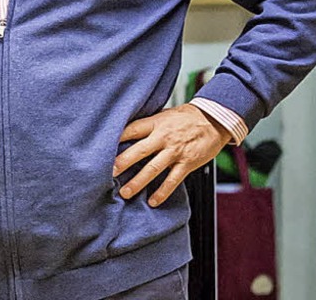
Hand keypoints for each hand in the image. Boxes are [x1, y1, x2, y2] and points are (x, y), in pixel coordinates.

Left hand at [113, 103, 230, 206]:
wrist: (214, 120)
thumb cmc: (186, 117)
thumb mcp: (164, 115)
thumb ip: (147, 124)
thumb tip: (125, 132)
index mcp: (155, 123)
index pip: (131, 130)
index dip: (116, 139)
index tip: (102, 148)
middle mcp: (163, 137)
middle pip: (138, 151)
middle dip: (122, 163)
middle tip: (109, 173)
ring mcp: (175, 151)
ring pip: (153, 169)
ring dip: (138, 182)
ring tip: (125, 192)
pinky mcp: (187, 163)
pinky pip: (172, 180)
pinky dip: (162, 192)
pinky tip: (153, 201)